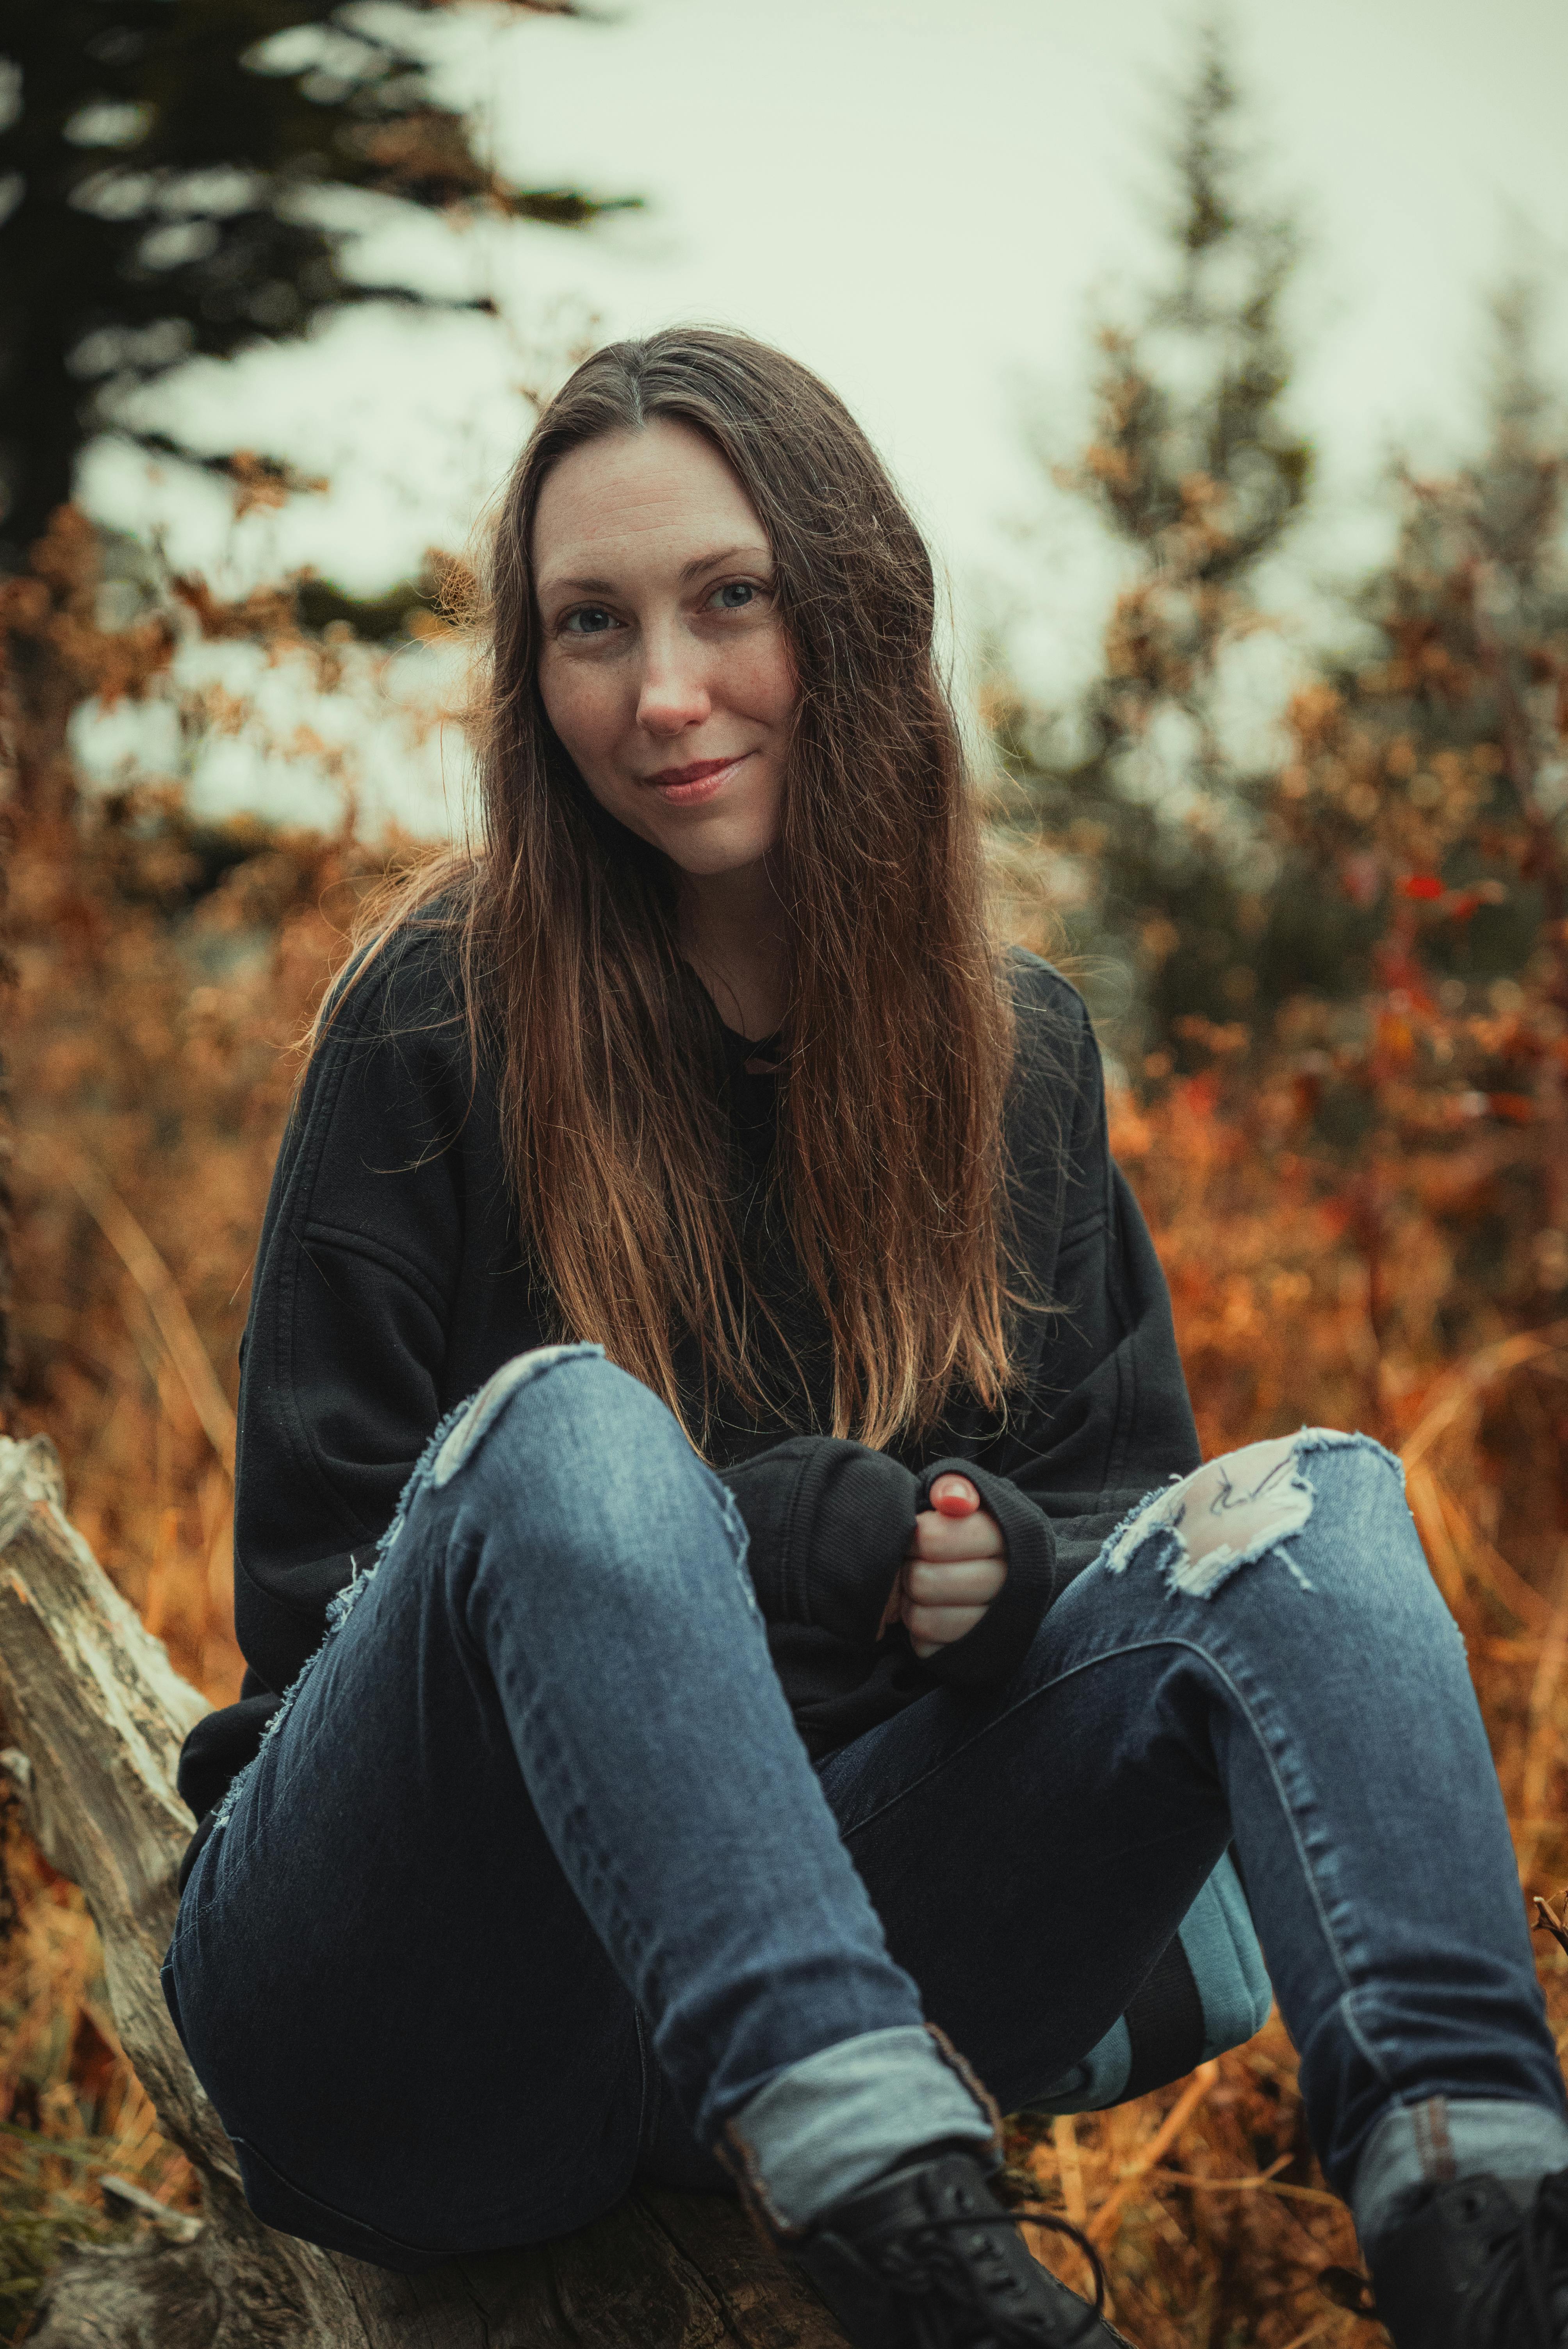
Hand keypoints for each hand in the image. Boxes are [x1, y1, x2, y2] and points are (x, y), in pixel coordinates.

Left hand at [878, 1473, 1007, 1658]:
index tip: (918, 1533)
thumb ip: (953, 1486)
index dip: (914, 1536)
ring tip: (920, 1588)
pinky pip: (927, 1648)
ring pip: (924, 1620)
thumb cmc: (970, 1524)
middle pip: (924, 1582)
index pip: (931, 1539)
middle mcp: (1010, 1583)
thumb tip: (950, 1500)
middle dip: (910, 1569)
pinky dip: (919, 1633)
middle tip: (915, 1562)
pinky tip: (931, 1612)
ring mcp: (996, 1625)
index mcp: (1007, 1535)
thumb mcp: (966, 1494)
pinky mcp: (979, 1653)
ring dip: (911, 1603)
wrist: (1004, 1565)